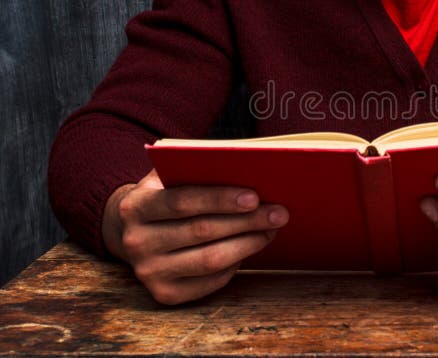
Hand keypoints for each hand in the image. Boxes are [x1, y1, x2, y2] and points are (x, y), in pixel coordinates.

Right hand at [102, 169, 288, 304]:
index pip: (181, 202)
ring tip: (271, 229)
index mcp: (135, 207)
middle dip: (246, 221)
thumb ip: (196, 170)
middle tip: (279, 213)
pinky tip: (250, 246)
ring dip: (248, 243)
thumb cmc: (164, 196)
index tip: (254, 197)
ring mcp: (148, 272)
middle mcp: (136, 242)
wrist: (131, 232)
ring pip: (210, 259)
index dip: (219, 199)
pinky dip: (236, 263)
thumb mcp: (169, 176)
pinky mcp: (164, 294)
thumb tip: (247, 170)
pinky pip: (210, 280)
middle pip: (201, 231)